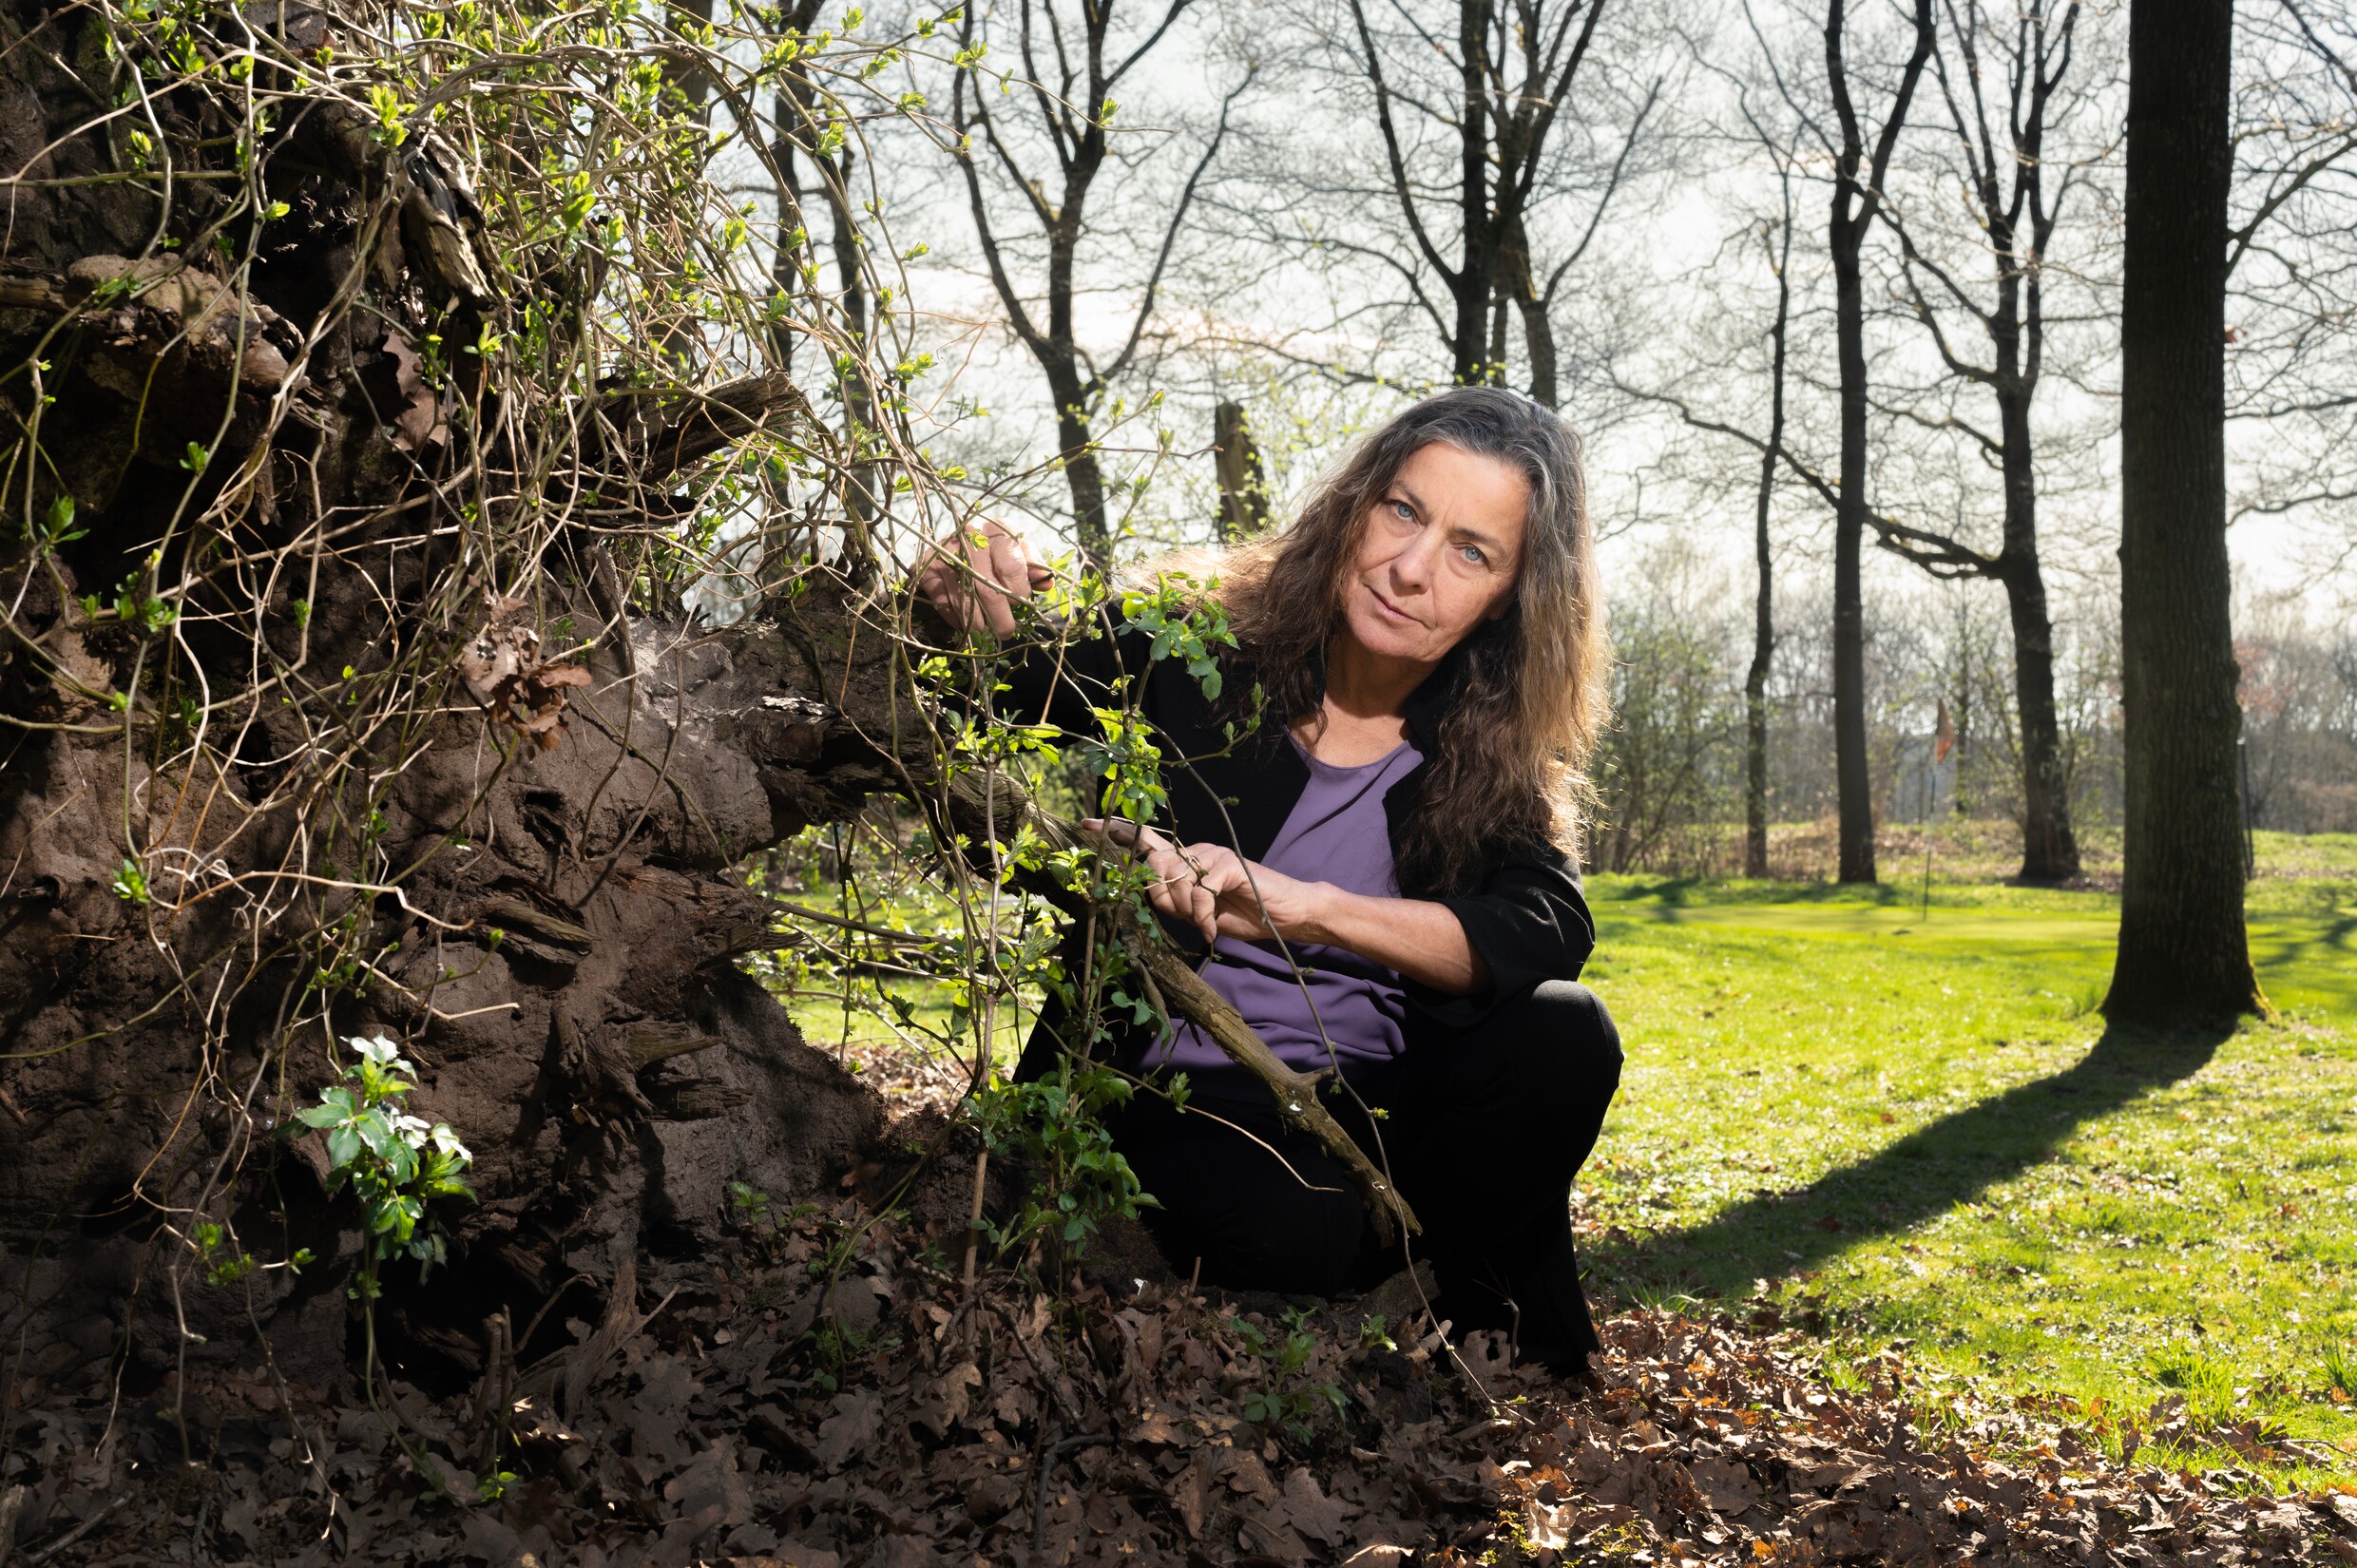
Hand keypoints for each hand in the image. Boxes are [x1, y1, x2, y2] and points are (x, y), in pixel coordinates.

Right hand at [915, 517, 1051, 638]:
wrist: (955, 540)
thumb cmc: (995, 550)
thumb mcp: (1018, 552)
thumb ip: (1033, 567)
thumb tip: (1047, 583)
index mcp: (998, 530)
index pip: (1012, 568)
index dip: (1019, 593)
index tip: (1020, 602)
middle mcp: (970, 537)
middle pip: (989, 590)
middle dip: (1001, 618)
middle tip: (1006, 631)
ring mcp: (945, 552)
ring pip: (966, 602)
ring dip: (979, 623)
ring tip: (987, 629)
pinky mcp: (927, 567)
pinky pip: (944, 604)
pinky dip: (957, 619)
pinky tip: (966, 621)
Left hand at [1085, 818, 1324, 946]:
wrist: (1287, 914)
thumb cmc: (1242, 913)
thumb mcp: (1197, 912)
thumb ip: (1174, 901)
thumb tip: (1149, 899)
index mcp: (1185, 860)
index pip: (1145, 840)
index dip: (1117, 833)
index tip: (1087, 826)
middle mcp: (1195, 851)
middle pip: (1153, 867)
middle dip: (1160, 898)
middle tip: (1184, 916)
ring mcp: (1212, 854)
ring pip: (1175, 881)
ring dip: (1186, 911)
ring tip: (1205, 922)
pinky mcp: (1229, 865)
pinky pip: (1199, 891)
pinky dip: (1203, 915)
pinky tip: (1213, 926)